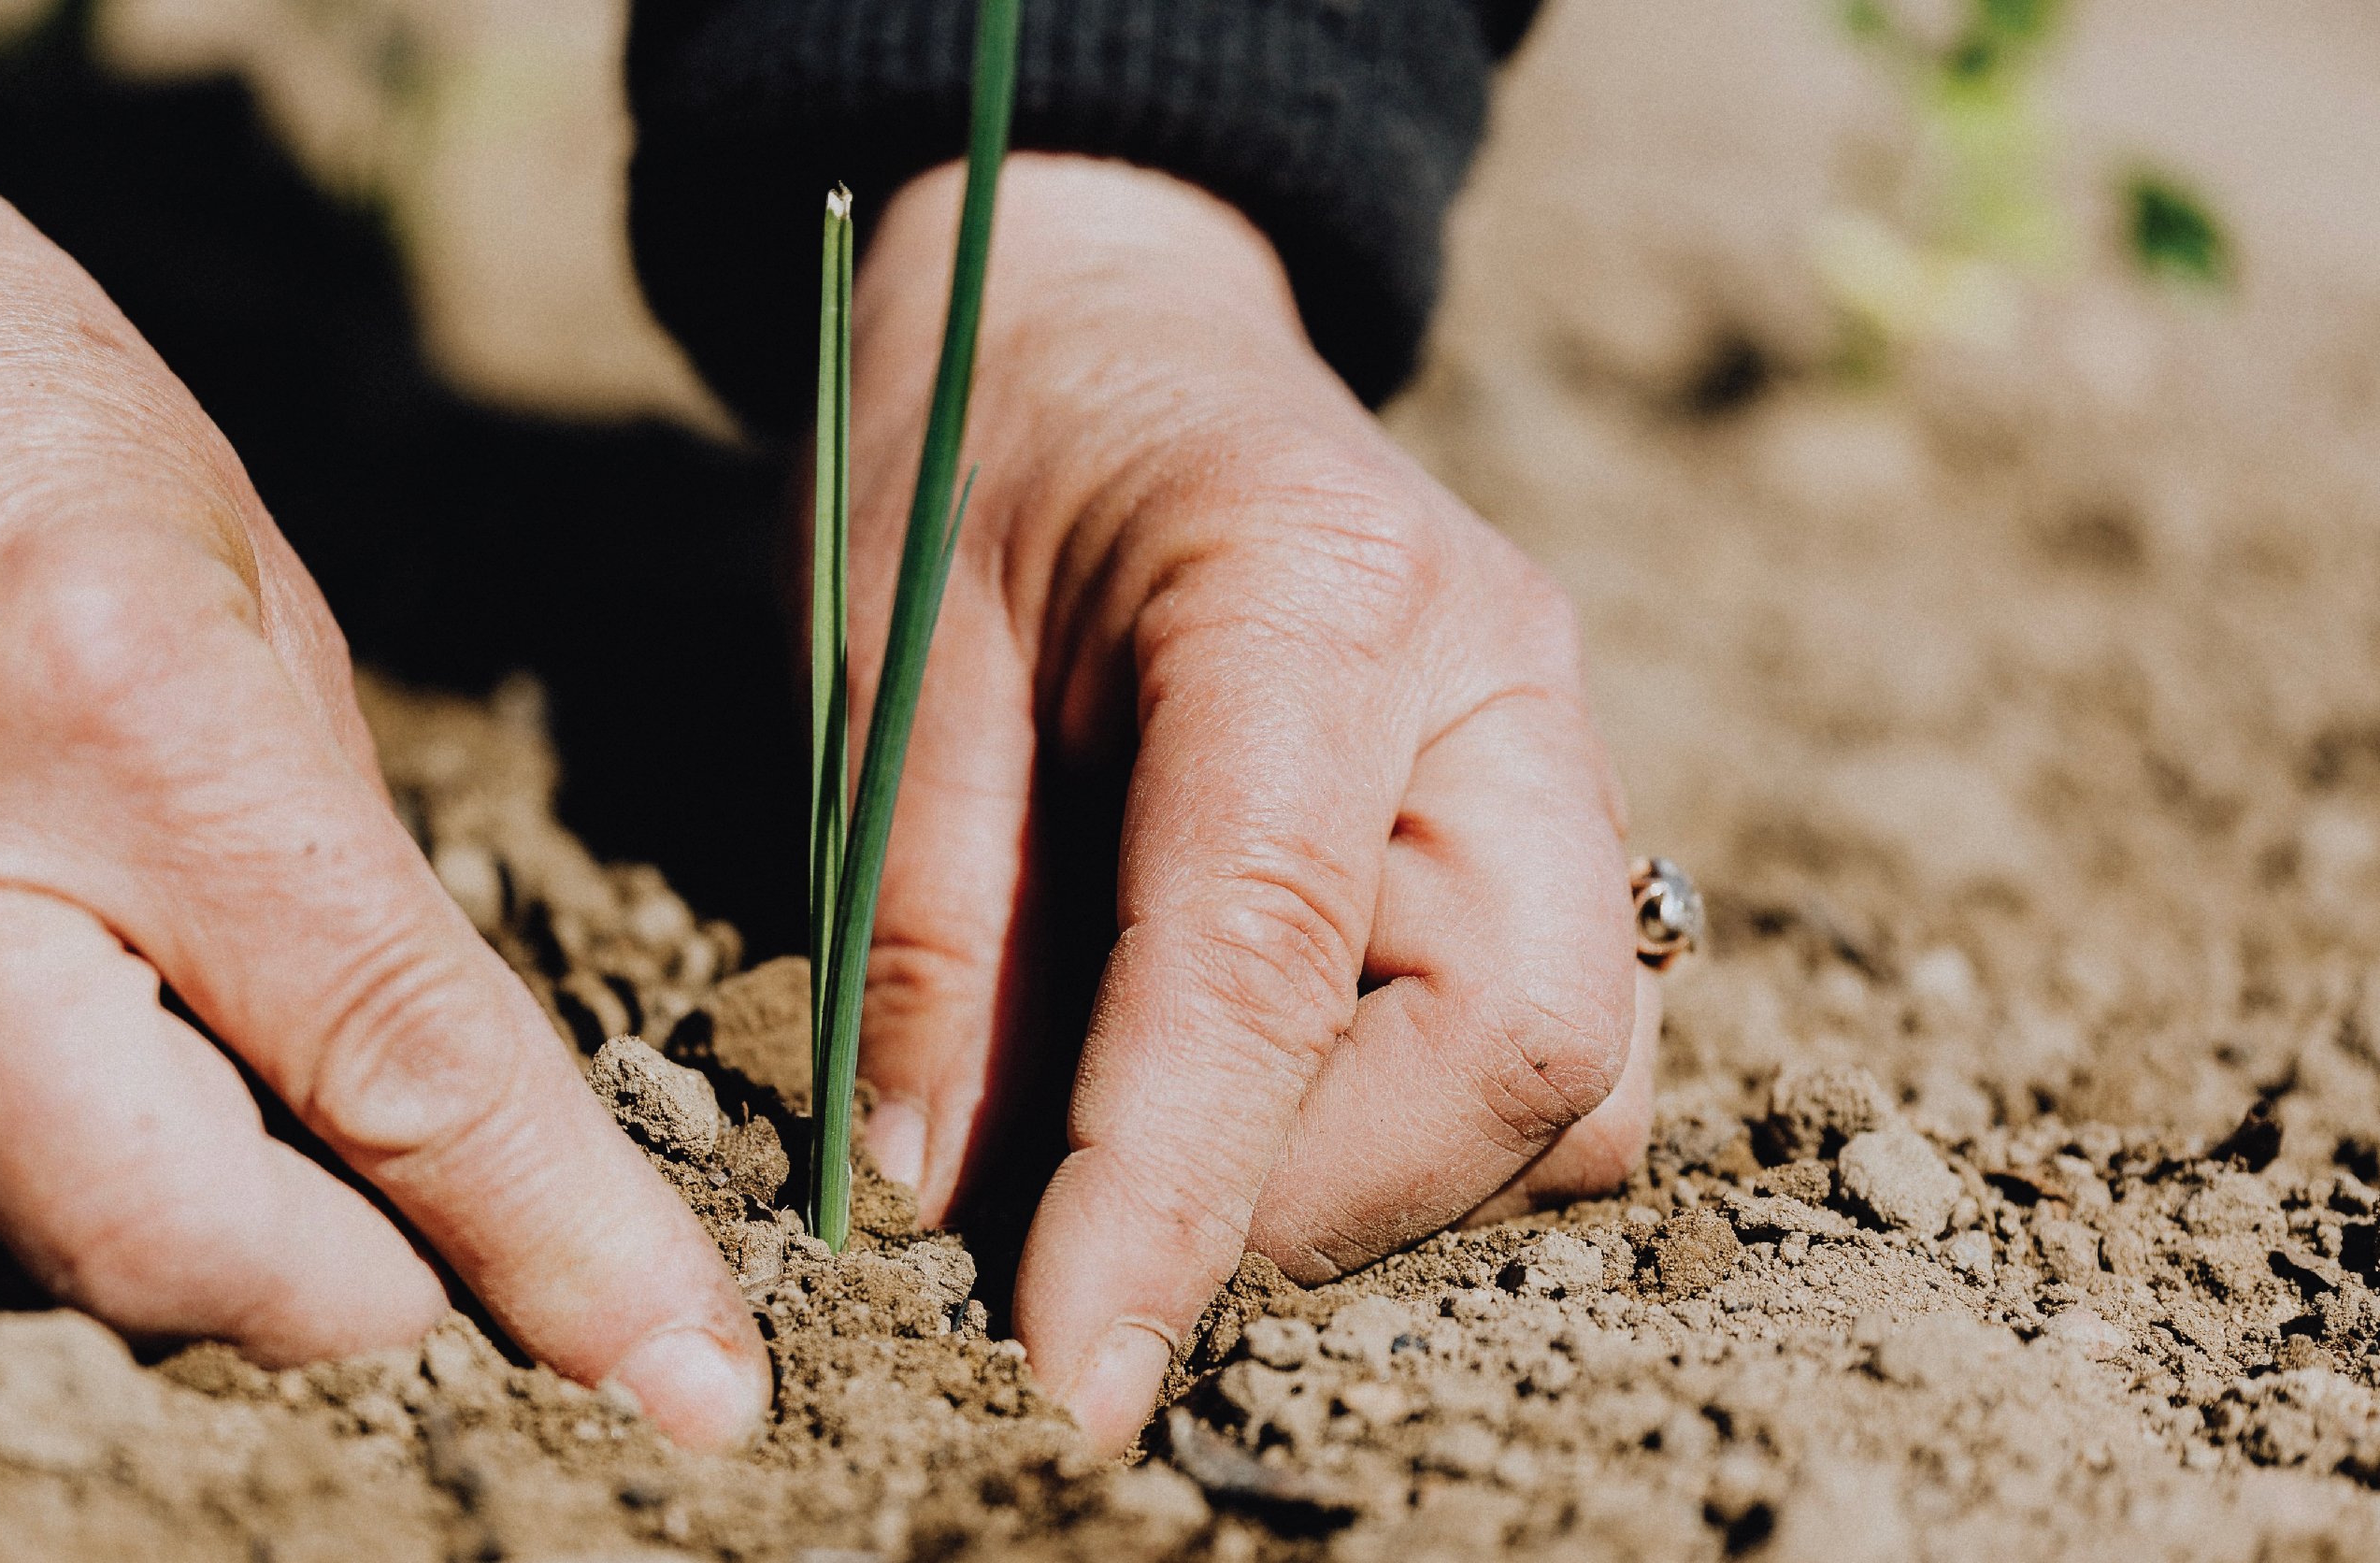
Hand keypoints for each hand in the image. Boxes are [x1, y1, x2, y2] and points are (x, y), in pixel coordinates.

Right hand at [0, 0, 763, 1444]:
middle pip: (175, 1252)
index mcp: (127, 727)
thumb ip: (334, 858)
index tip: (687, 1382)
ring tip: (208, 1089)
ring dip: (169, 1232)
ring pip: (13, 1258)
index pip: (392, 1070)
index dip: (562, 1250)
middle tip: (426, 1256)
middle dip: (348, 1298)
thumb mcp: (245, 580)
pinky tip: (17, 1016)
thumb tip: (417, 1090)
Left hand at [842, 156, 1656, 1452]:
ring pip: (1573, 1077)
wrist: (1107, 321)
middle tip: (1098, 1233)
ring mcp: (1555, 748)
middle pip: (1520, 1045)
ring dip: (1370, 1180)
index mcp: (1312, 588)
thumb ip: (922, 915)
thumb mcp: (889, 651)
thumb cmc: (975, 452)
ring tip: (1158, 1142)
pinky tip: (1245, 1077)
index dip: (1171, 1194)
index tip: (1070, 1371)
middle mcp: (1497, 673)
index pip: (1271, 953)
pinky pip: (1550, 1045)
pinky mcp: (1550, 820)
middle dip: (1309, 1204)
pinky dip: (1407, 1125)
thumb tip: (940, 1196)